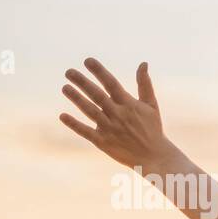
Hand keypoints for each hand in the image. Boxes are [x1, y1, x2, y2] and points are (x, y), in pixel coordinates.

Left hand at [59, 58, 176, 169]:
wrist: (154, 157)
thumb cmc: (152, 129)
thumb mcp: (151, 105)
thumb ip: (145, 84)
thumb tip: (143, 63)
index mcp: (129, 105)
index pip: (112, 84)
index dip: (100, 72)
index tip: (88, 61)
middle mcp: (118, 115)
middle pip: (98, 96)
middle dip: (83, 83)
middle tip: (69, 72)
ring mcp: (110, 129)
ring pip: (90, 111)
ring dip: (77, 99)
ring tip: (65, 87)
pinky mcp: (104, 143)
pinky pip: (86, 132)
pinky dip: (75, 125)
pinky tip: (62, 116)